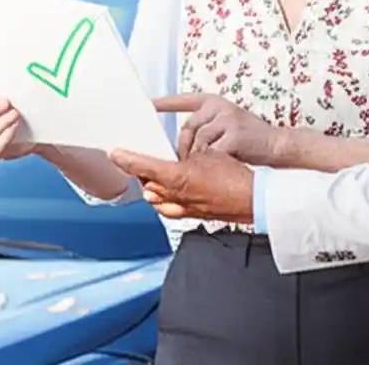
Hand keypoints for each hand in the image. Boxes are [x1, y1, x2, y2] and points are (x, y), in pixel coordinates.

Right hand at [0, 87, 52, 160]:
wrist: (46, 129)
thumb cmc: (34, 107)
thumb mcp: (28, 94)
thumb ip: (21, 85)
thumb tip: (27, 68)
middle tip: (7, 103)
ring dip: (1, 123)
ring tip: (16, 116)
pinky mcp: (0, 151)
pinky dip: (3, 140)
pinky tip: (14, 130)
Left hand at [108, 148, 254, 222]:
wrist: (253, 199)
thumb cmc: (234, 175)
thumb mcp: (208, 154)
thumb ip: (186, 157)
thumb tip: (178, 157)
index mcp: (176, 177)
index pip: (143, 167)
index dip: (126, 159)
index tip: (115, 153)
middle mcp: (175, 196)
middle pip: (146, 185)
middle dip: (139, 174)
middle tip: (134, 161)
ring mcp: (183, 209)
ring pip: (155, 200)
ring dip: (151, 188)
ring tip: (150, 177)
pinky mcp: (192, 216)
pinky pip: (168, 209)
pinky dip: (163, 200)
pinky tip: (168, 194)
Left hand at [157, 93, 282, 164]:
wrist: (276, 147)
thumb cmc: (248, 141)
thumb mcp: (225, 127)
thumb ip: (204, 130)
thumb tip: (179, 147)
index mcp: (214, 102)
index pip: (185, 100)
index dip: (166, 102)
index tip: (149, 104)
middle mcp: (220, 106)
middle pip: (188, 127)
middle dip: (182, 149)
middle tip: (178, 164)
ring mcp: (228, 118)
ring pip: (199, 141)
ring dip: (196, 159)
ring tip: (198, 171)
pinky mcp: (235, 134)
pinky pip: (212, 152)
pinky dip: (210, 163)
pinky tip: (214, 170)